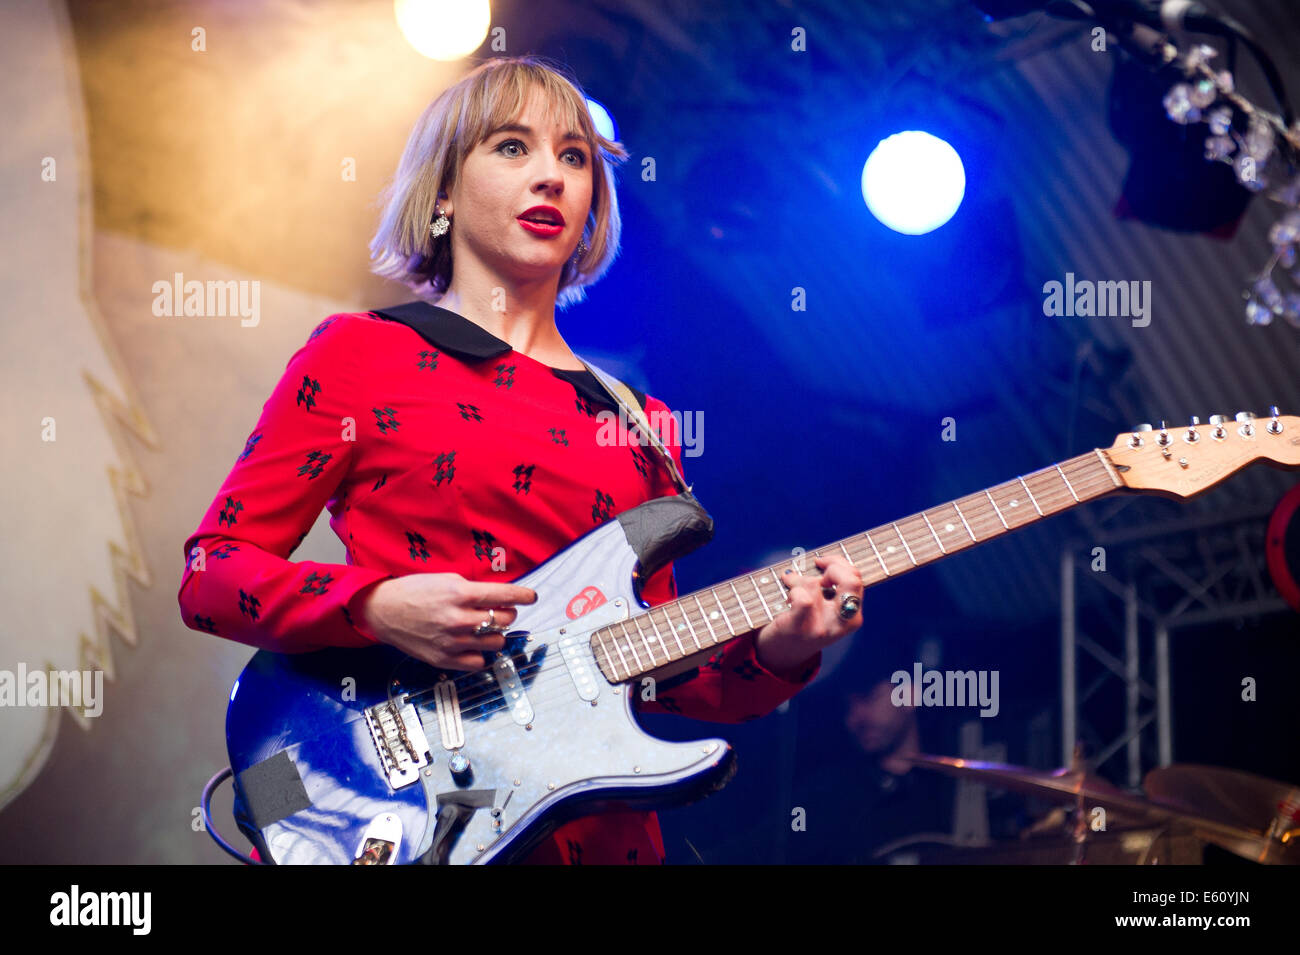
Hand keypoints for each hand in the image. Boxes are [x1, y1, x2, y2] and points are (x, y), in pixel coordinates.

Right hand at [356, 574, 536, 669]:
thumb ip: (474, 589)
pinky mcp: (445, 660)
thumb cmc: (414, 591)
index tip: (531, 597)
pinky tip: (471, 644)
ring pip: (497, 643)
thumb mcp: (446, 580)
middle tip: (498, 611)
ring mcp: (452, 642)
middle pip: (506, 621)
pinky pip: (479, 662)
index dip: (524, 595)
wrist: (383, 611)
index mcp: (460, 594)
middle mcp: (459, 619)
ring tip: (483, 628)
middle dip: (507, 614)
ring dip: (495, 634)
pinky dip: (479, 654)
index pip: (505, 595)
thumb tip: (502, 597)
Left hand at [754, 555, 862, 674]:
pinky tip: (788, 595)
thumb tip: (820, 560)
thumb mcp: (825, 607)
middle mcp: (841, 624)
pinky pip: (803, 599)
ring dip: (798, 580)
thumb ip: (830, 586)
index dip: (839, 563)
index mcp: (853, 617)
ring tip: (791, 586)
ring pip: (816, 584)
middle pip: (852, 581)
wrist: (781, 654)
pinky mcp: (800, 629)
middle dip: (834, 566)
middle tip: (818, 568)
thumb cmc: (804, 622)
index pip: (857, 580)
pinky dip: (793, 590)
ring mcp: (821, 628)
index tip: (823, 563)